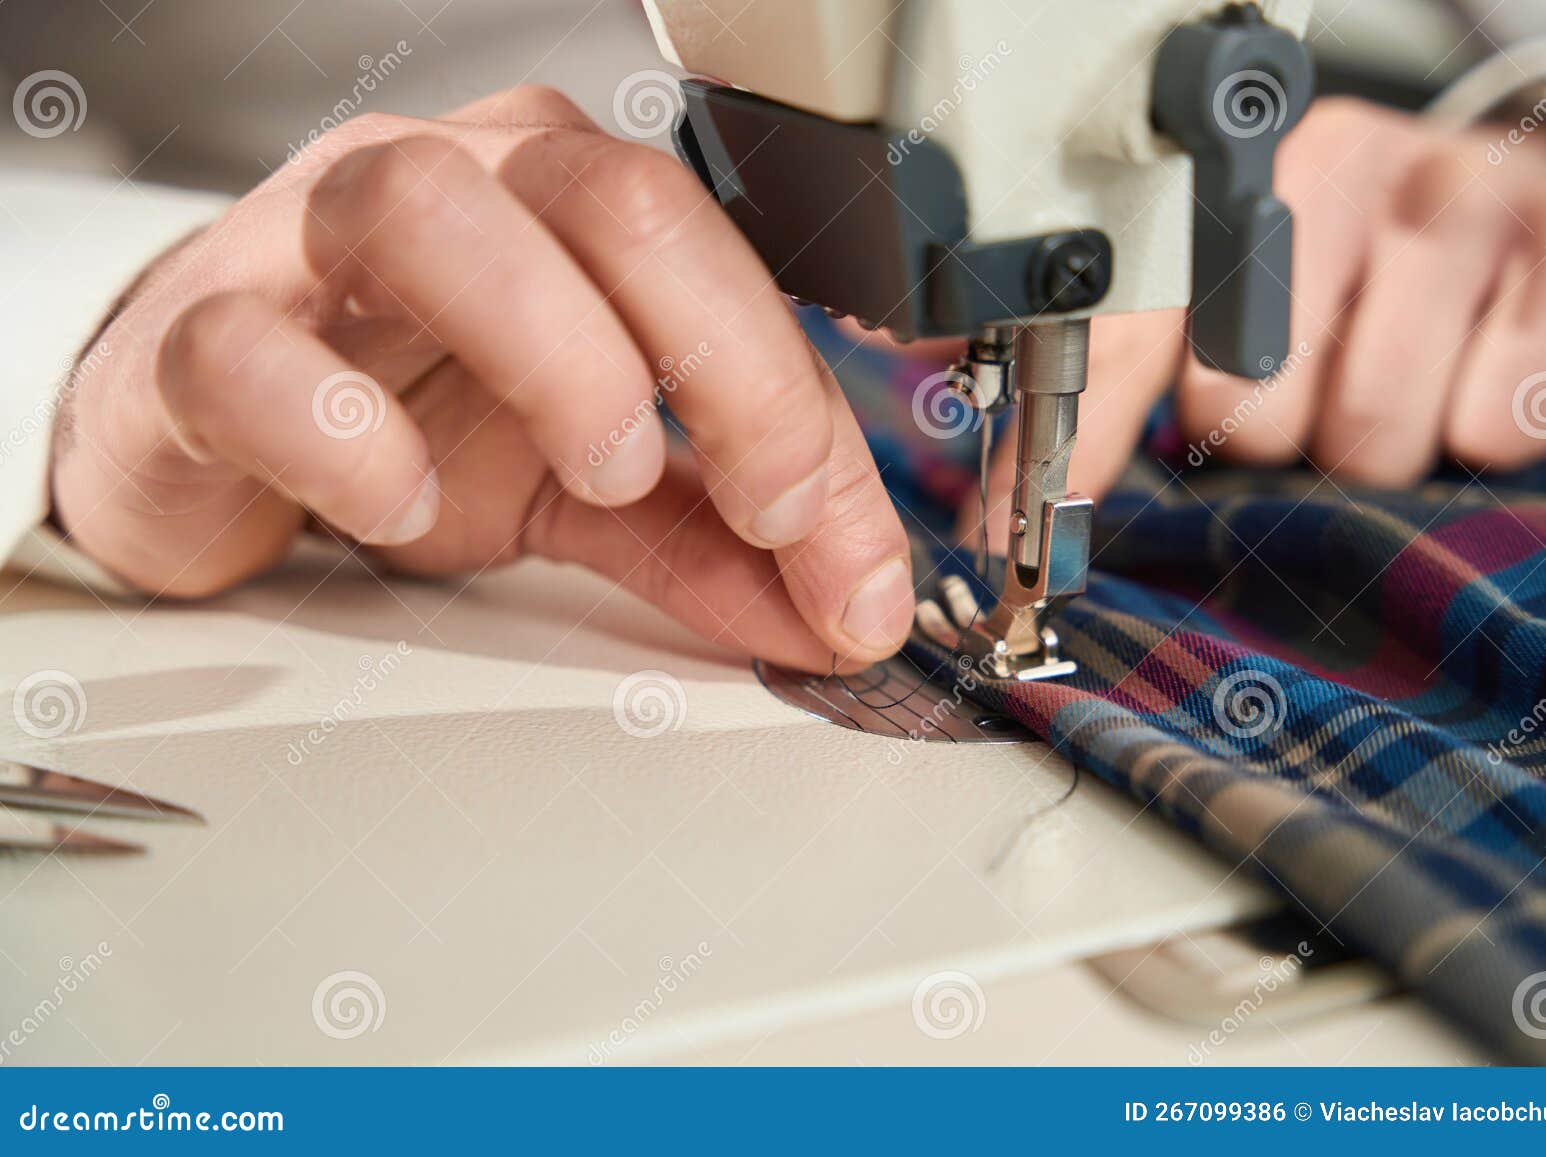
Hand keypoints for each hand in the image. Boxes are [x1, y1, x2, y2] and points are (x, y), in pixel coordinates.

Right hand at [51, 86, 914, 672]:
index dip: (805, 410)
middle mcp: (455, 185)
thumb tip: (841, 612)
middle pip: (614, 202)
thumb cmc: (400, 409)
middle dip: (726, 362)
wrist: (212, 422)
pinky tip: (401, 504)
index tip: (846, 553)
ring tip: (602, 471)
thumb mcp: (583, 484)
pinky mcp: (200, 336)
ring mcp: (310, 243)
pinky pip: (253, 350)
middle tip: (763, 503)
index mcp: (564, 207)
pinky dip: (344, 434)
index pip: (721, 267)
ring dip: (554, 352)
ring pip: (429, 214)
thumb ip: (708, 539)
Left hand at [971, 96, 1545, 544]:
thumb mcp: (1237, 300)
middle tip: (1312, 395)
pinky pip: (1496, 418)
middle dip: (1274, 440)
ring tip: (1389, 380)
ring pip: (1367, 436)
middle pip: (1248, 414)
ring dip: (1373, 449)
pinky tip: (1473, 378)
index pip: (1126, 341)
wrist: (1530, 203)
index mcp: (1231, 193)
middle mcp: (1334, 175)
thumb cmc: (1363, 274)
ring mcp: (1453, 204)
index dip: (1077, 448)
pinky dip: (1484, 428)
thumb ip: (1124, 376)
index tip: (1012, 537)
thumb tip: (1001, 492)